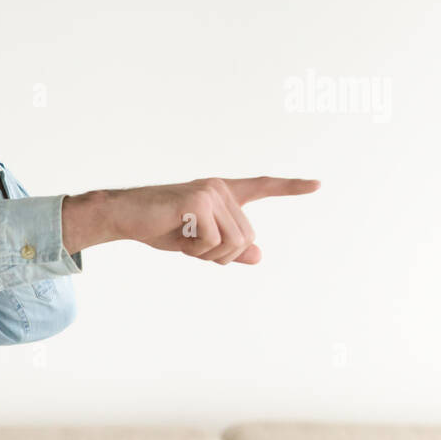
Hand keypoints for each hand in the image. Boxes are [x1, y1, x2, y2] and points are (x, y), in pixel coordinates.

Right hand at [63, 177, 320, 263]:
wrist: (122, 216)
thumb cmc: (158, 227)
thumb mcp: (198, 243)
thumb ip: (229, 248)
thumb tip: (259, 255)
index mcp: (222, 194)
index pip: (262, 187)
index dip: (290, 188)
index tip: (317, 184)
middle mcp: (220, 188)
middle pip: (247, 238)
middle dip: (222, 255)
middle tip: (193, 247)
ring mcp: (210, 192)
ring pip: (234, 242)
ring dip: (209, 254)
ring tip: (184, 240)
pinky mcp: (198, 201)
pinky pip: (214, 242)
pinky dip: (196, 250)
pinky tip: (178, 236)